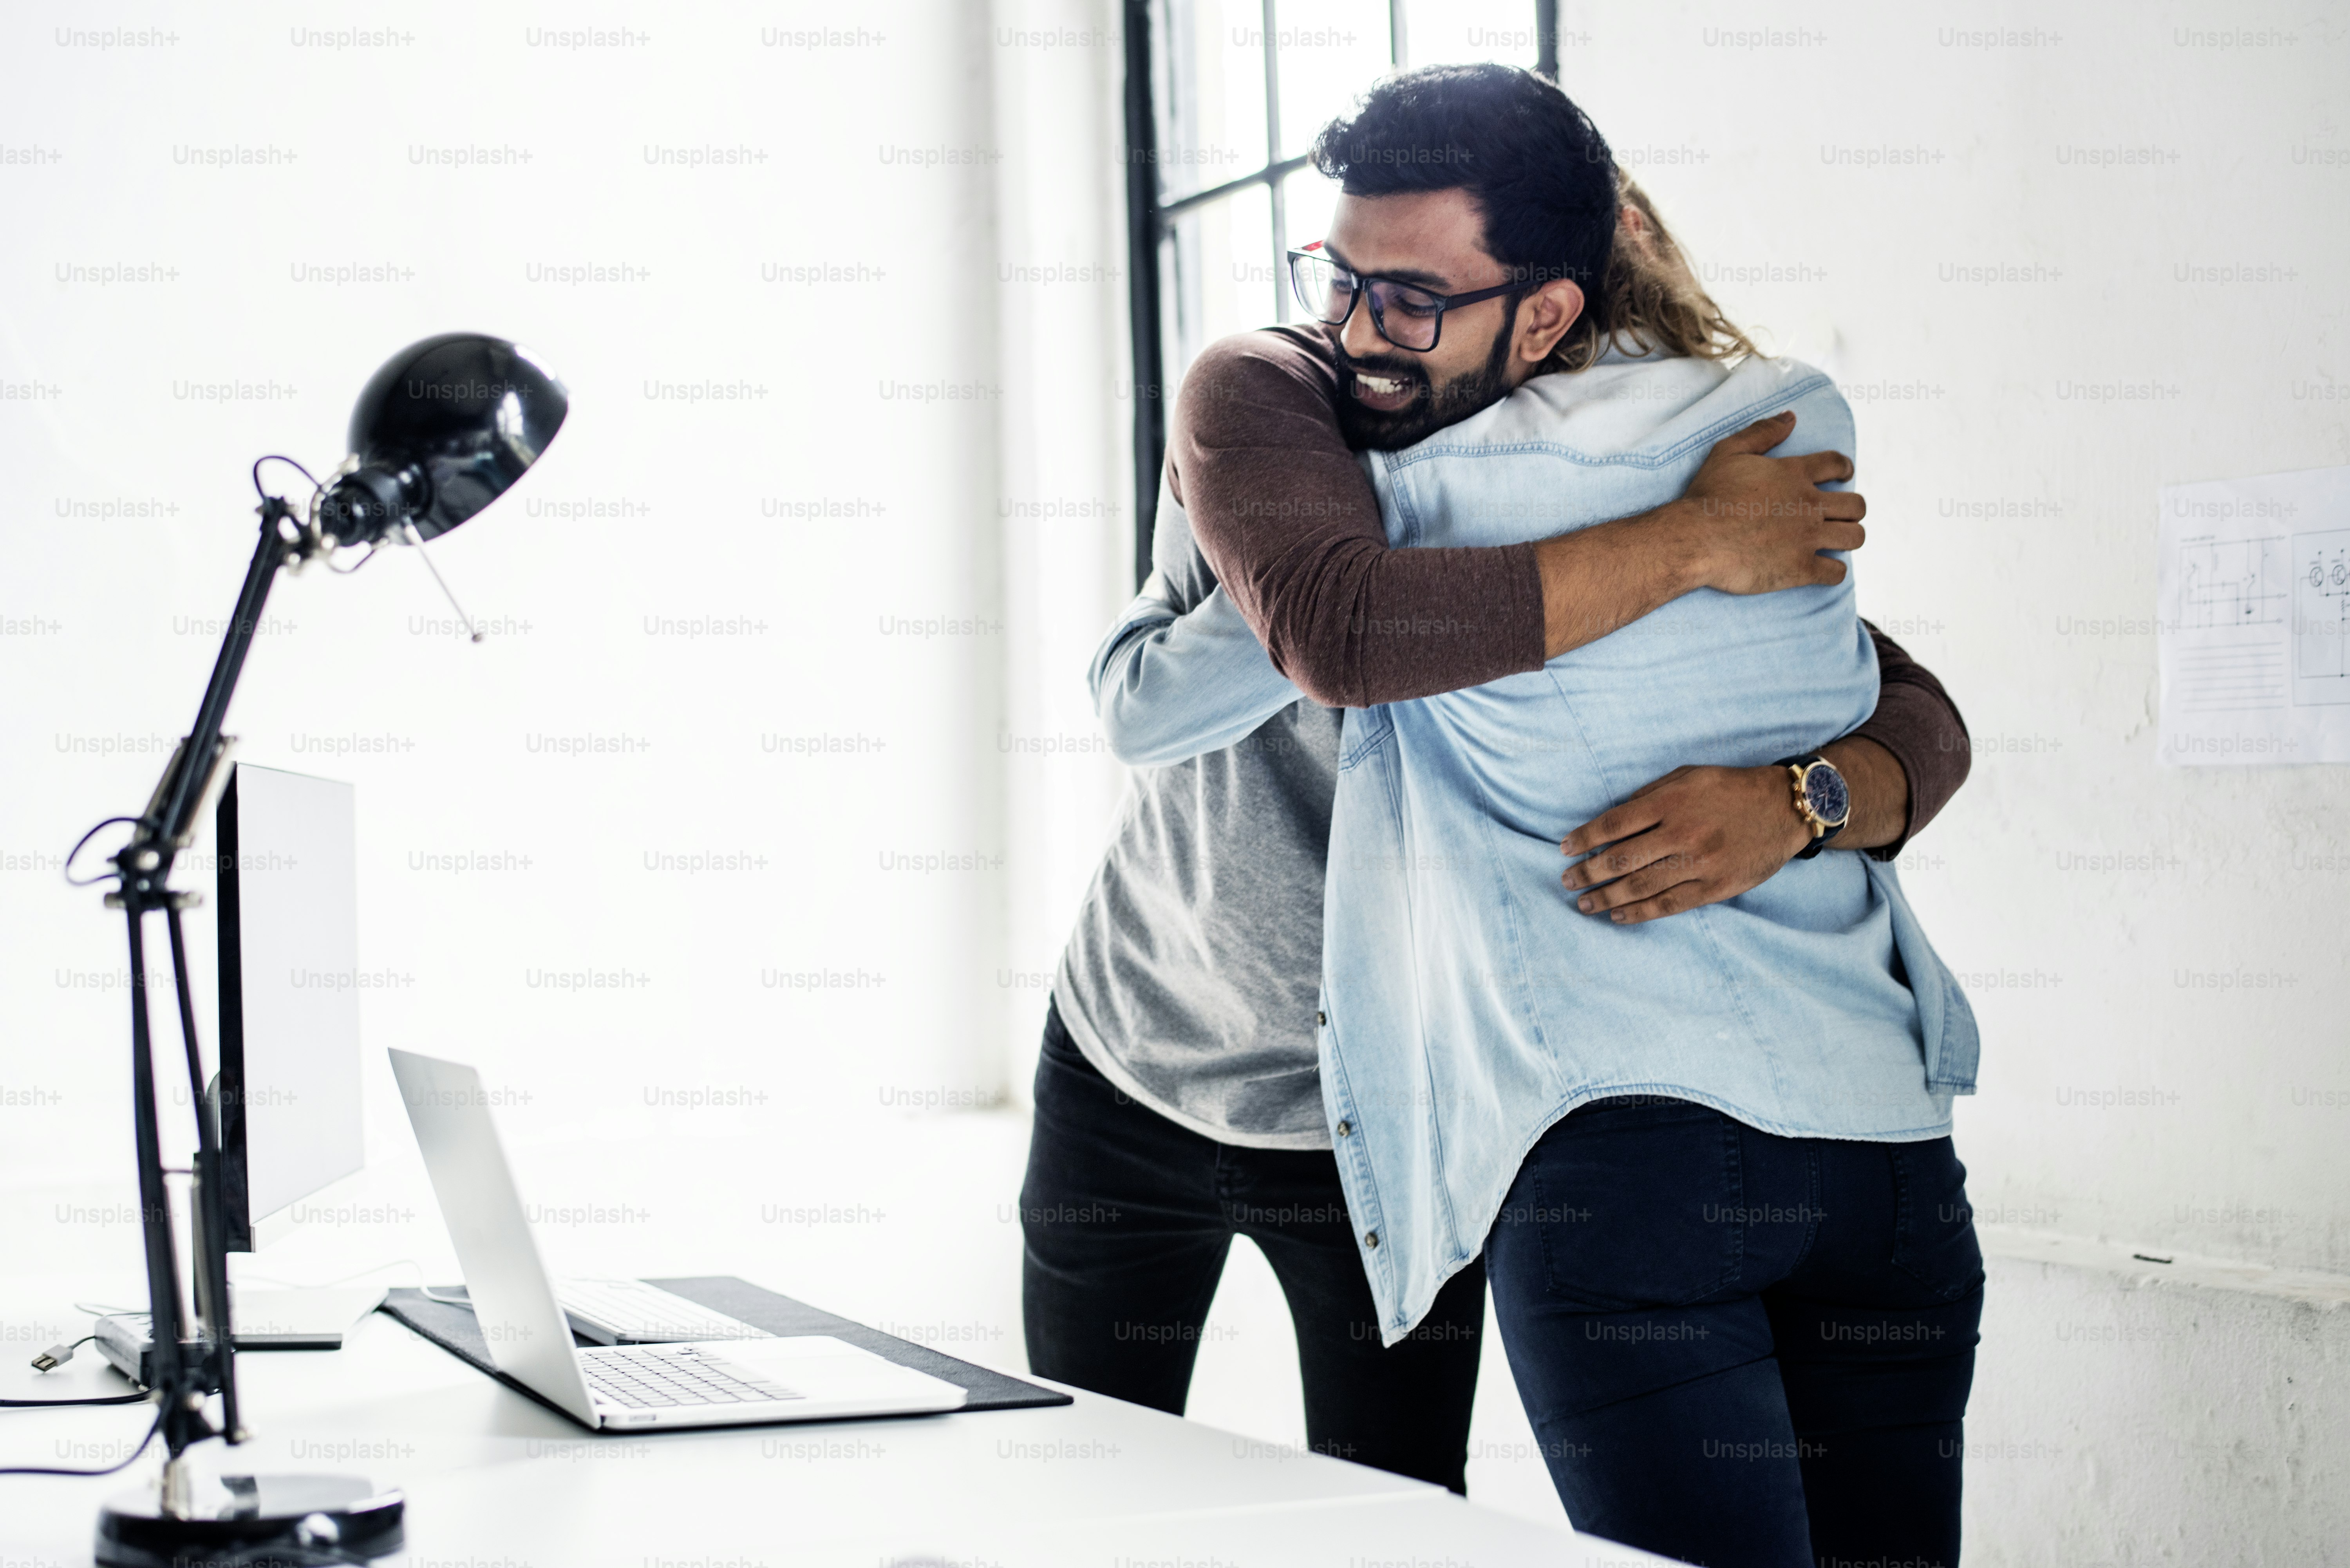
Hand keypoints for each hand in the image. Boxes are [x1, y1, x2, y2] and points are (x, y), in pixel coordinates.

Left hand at [1559, 764, 1811, 925]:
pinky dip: (1639, 913)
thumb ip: (1650, 794)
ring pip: (1640, 886)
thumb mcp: (1688, 776)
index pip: (1614, 824)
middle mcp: (1681, 834)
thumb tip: (1613, 818)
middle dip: (1588, 872)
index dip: (1584, 838)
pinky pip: (1668, 905)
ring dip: (1606, 897)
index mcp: (1671, 802)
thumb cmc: (1731, 789)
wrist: (1785, 808)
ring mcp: (1699, 864)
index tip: (1564, 849)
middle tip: (1567, 881)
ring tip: (1584, 903)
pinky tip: (1618, 916)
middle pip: (1621, 859)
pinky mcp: (1715, 887)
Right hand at [1670, 411, 1866, 594]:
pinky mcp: (1800, 569)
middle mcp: (1809, 505)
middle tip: (1839, 515)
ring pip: (1854, 537)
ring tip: (1836, 540)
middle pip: (1856, 505)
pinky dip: (1834, 571)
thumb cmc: (1707, 496)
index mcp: (1795, 474)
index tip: (1844, 476)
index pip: (1837, 465)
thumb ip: (1762, 432)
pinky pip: (1836, 573)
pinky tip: (1824, 569)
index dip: (1845, 469)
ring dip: (1849, 537)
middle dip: (1852, 509)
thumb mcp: (1728, 451)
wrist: (1695, 539)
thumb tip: (1791, 417)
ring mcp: (1807, 538)